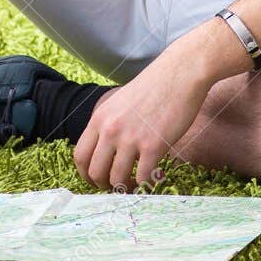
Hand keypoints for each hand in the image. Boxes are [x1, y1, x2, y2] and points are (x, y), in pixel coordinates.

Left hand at [72, 50, 211, 192]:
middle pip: (95, 172)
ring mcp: (131, 138)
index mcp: (100, 118)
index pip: (80, 156)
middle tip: (116, 186)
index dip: (86, 174)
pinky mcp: (153, 145)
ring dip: (125, 188)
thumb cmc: (154, 86)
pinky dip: (147, 183)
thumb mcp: (119, 103)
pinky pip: (144, 177)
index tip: (96, 180)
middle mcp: (111, 130)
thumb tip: (105, 151)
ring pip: (117, 179)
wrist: (180, 73)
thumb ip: (109, 124)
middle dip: (104, 185)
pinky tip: (155, 176)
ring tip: (135, 184)